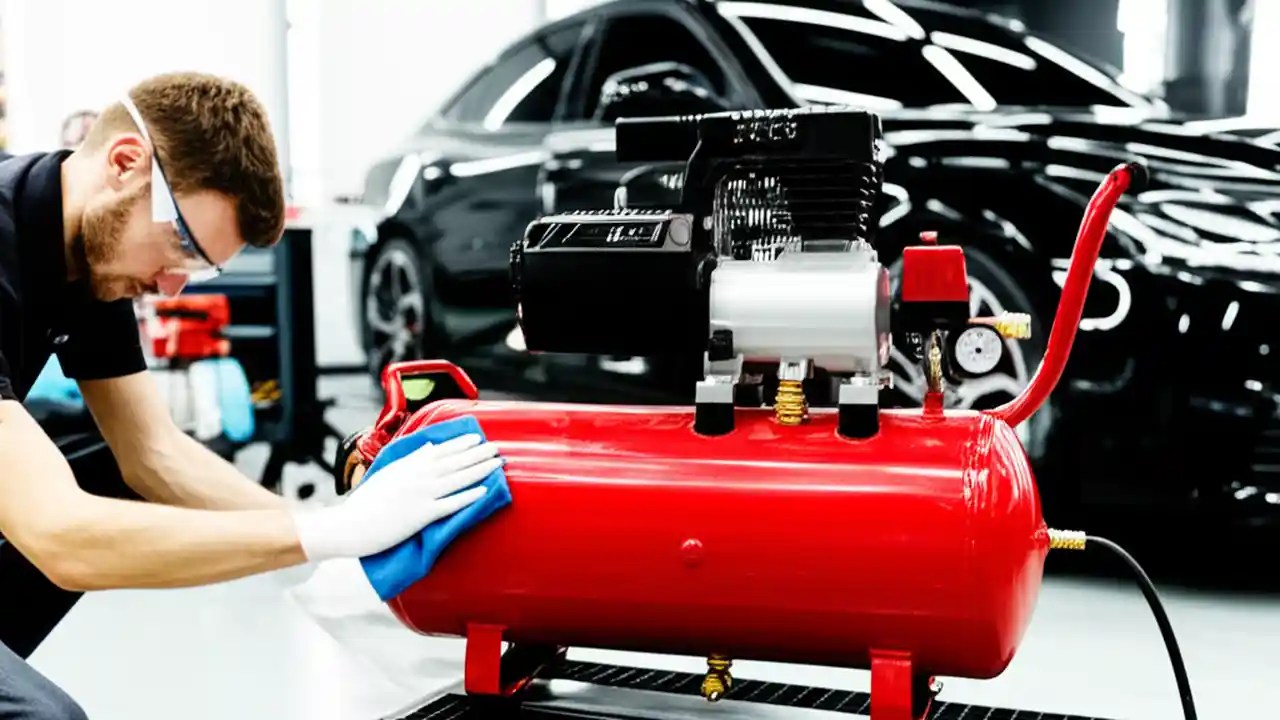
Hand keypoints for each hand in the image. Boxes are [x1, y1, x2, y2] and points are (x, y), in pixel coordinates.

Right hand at [290, 433, 501, 561]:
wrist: (350, 524)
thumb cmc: (366, 501)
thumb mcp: (388, 472)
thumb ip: (410, 459)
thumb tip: (429, 447)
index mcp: (409, 465)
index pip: (441, 450)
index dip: (462, 443)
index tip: (477, 438)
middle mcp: (418, 476)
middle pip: (455, 462)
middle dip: (478, 454)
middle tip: (497, 449)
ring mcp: (422, 494)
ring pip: (458, 479)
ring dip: (480, 470)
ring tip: (497, 464)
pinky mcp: (423, 515)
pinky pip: (451, 504)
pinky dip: (469, 496)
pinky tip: (484, 491)